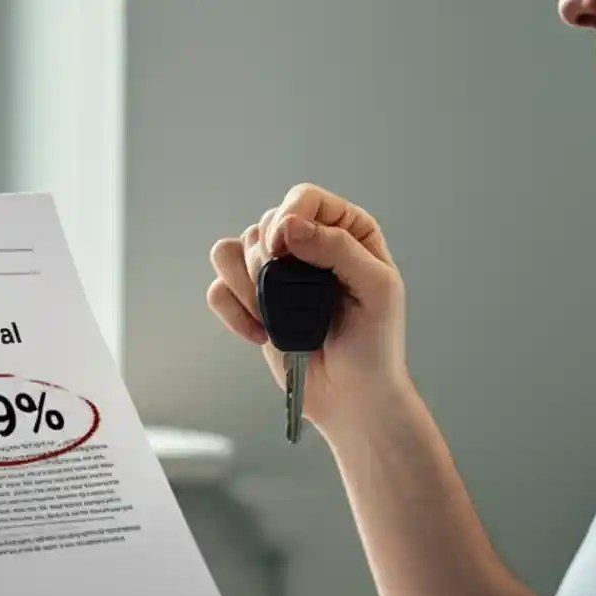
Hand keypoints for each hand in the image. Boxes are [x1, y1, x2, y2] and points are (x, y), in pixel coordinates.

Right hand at [206, 183, 407, 436]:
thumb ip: (338, 249)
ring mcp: (276, 275)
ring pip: (230, 252)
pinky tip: (262, 334)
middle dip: (269, 262)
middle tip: (293, 297)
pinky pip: (218, 290)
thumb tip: (288, 226)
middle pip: (262, 224)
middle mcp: (306, 245)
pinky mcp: (251, 304)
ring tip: (278, 317)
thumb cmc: (375, 344)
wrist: (353, 396)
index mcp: (344, 230)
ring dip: (247, 287)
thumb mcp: (376, 289)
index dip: (288, 216)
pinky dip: (233, 312)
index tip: (282, 249)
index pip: (304, 198)